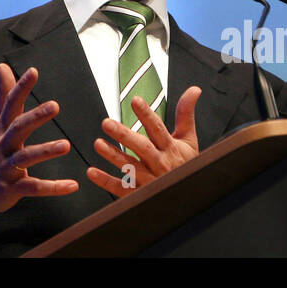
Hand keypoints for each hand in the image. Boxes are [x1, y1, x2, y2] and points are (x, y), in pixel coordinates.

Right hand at [0, 63, 78, 240]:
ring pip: (25, 157)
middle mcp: (3, 145)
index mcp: (1, 129)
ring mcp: (6, 167)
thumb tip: (2, 66)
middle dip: (36, 116)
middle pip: (18, 128)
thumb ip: (3, 96)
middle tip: (55, 105)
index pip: (10, 104)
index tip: (33, 71)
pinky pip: (33, 187)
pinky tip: (72, 185)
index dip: (20, 87)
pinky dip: (53, 187)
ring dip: (46, 151)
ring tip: (66, 145)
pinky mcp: (12, 189)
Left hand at [85, 85, 201, 198]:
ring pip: (130, 168)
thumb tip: (194, 90)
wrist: (191, 197)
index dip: (147, 115)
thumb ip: (185, 114)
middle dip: (124, 136)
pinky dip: (106, 181)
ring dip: (113, 156)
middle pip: (142, 148)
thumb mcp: (189, 139)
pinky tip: (92, 172)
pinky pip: (121, 188)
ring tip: (98, 144)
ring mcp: (150, 181)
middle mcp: (160, 164)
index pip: (158, 129)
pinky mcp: (139, 195)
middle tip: (107, 123)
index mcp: (171, 148)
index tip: (135, 101)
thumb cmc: (187, 165)